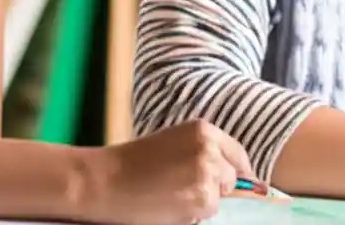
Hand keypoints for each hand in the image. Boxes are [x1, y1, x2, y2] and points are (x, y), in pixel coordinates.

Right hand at [83, 120, 254, 224]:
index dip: (237, 171)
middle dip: (217, 187)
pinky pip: (209, 213)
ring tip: (172, 195)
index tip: (235, 183)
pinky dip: (193, 214)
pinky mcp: (203, 198)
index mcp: (203, 130)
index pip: (238, 154)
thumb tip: (236, 176)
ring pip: (220, 198)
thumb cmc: (133, 163)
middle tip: (185, 189)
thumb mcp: (174, 144)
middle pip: (233, 177)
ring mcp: (208, 174)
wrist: (106, 181)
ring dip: (203, 202)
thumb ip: (203, 153)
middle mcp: (210, 148)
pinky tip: (169, 205)